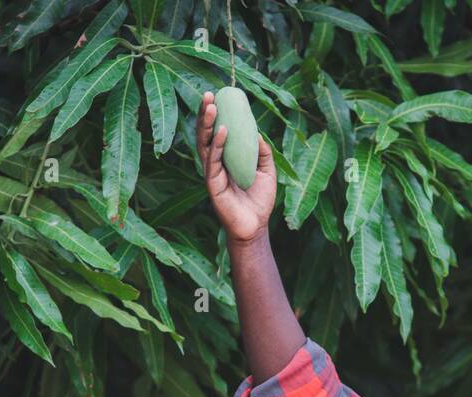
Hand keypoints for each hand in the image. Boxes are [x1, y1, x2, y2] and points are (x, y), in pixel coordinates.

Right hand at [196, 90, 275, 243]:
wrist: (256, 226)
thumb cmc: (260, 200)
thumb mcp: (267, 170)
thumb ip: (262, 151)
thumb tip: (257, 132)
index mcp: (226, 158)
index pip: (217, 132)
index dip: (217, 115)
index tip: (219, 95)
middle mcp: (216, 163)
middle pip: (206, 134)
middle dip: (206, 114)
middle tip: (209, 94)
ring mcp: (212, 173)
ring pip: (205, 144)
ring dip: (207, 125)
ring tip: (211, 106)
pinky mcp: (212, 184)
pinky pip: (213, 162)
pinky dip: (217, 145)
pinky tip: (222, 131)